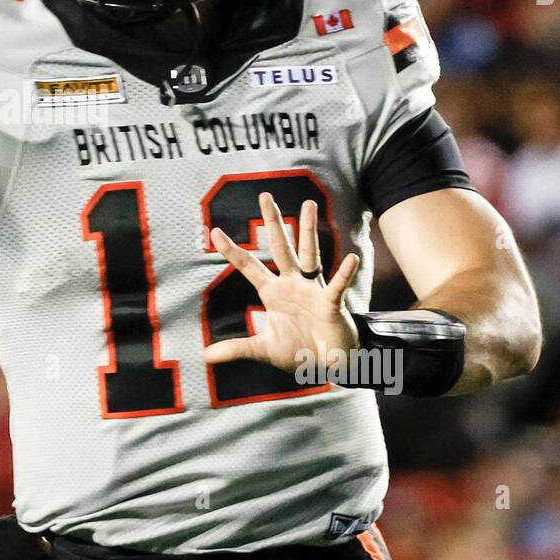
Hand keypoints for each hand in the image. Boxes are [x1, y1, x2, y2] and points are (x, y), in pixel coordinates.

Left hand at [203, 193, 360, 372]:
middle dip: (272, 222)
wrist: (329, 363)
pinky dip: (344, 273)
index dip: (232, 251)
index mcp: (273, 292)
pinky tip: (352, 258)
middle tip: (265, 195)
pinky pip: (337, 286)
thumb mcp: (263, 349)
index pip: (249, 266)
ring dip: (308, 230)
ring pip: (309, 254)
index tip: (213, 232)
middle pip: (279, 247)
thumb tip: (206, 355)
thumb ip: (237, 348)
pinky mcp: (330, 304)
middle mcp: (291, 283)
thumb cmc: (298, 351)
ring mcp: (312, 290)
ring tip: (309, 204)